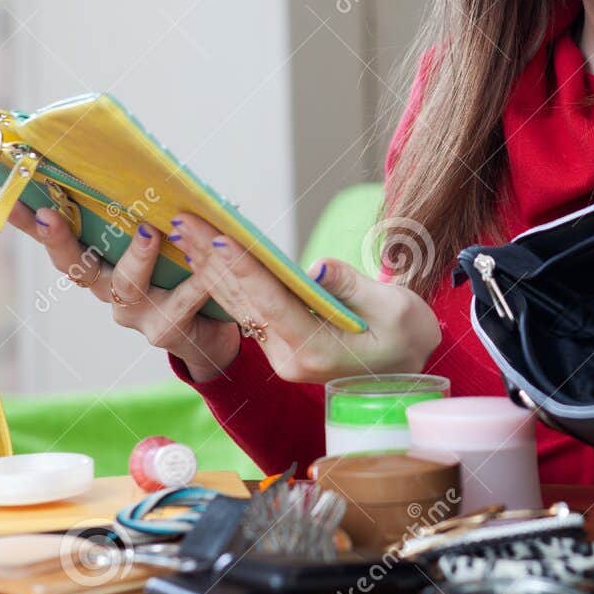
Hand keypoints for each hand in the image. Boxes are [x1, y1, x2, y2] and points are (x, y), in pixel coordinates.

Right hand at [7, 201, 240, 381]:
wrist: (213, 332)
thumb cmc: (183, 278)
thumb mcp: (162, 242)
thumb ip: (143, 214)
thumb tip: (132, 164)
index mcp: (102, 268)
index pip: (58, 243)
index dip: (29, 225)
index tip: (7, 197)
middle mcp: (111, 292)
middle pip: (76, 268)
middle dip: (59, 240)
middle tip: (48, 213)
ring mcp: (136, 314)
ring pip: (128, 284)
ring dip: (136, 255)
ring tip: (147, 231)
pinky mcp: (167, 330)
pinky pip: (181, 301)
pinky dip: (195, 280)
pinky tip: (207, 260)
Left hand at [168, 211, 441, 383]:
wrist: (408, 372)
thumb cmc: (409, 337)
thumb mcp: (397, 310)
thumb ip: (354, 287)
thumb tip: (316, 267)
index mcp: (318, 351)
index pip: (273, 303)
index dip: (245, 268)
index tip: (220, 237)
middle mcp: (291, 358)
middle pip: (245, 301)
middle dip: (212, 258)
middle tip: (184, 220)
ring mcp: (282, 354)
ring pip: (240, 304)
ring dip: (211, 266)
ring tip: (184, 229)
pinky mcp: (281, 345)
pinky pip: (248, 308)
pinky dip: (227, 278)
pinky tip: (206, 253)